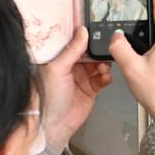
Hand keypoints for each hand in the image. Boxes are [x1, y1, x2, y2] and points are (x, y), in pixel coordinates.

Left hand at [39, 26, 112, 154]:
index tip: (95, 31)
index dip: (85, 36)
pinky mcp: (91, 88)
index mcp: (59, 58)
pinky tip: (104, 77)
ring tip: (102, 68)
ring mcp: (82, 77)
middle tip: (103, 51)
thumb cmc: (48, 99)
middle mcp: (71, 66)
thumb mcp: (57, 68)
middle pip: (90, 52)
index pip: (74, 41)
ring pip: (98, 63)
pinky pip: (103, 78)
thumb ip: (72, 50)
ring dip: (103, 64)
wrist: (55, 124)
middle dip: (98, 51)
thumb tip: (82, 32)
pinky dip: (106, 76)